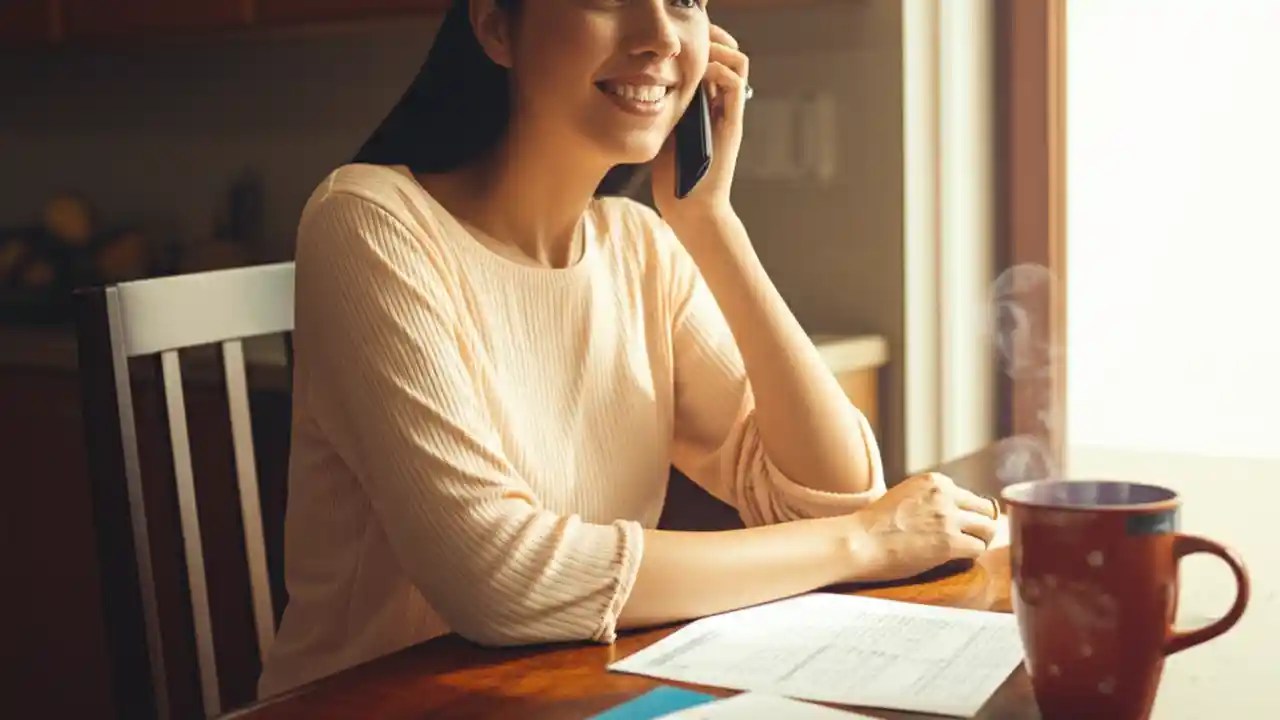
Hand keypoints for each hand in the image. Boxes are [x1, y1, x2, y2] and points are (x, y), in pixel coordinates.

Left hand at [652, 23, 748, 221]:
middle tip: (688, 34)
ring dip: (718, 48)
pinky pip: (734, 84)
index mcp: (705, 104)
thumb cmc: (673, 179)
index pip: (710, 59)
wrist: (692, 212)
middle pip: (727, 53)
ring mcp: (728, 114)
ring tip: (695, 49)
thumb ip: (662, 110)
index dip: (698, 42)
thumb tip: (636, 86)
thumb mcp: (662, 134)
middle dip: (710, 37)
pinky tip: (698, 73)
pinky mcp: (732, 124)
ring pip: (738, 62)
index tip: (674, 38)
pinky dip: (718, 69)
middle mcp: (720, 105)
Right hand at [844, 473, 998, 582]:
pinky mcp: (949, 542)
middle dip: (982, 525)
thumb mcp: (905, 496)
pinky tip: (958, 559)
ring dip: (981, 541)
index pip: (970, 496)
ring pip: (989, 529)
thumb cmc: (874, 525)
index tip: (960, 526)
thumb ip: (929, 499)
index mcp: (934, 481)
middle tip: (972, 539)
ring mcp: (949, 518)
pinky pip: (978, 548)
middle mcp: (945, 494)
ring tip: (967, 550)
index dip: (968, 514)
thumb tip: (948, 514)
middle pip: (986, 510)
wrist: (859, 541)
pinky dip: (972, 555)